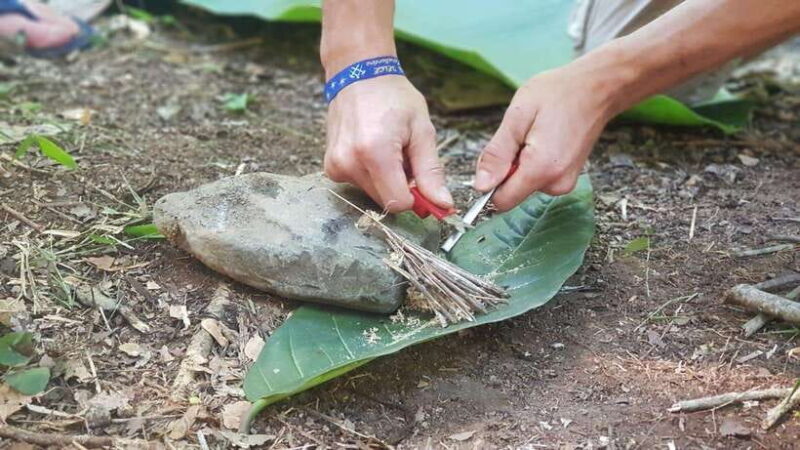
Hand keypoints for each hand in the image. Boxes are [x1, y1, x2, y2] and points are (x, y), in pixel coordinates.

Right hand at [324, 75, 452, 211]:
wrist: (358, 74)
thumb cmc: (393, 97)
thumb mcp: (422, 131)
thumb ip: (431, 171)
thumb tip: (443, 204)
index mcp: (375, 154)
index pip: (398, 203)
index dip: (416, 198)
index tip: (422, 183)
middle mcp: (350, 163)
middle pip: (385, 202)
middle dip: (400, 187)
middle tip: (404, 157)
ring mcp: (336, 166)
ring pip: (372, 195)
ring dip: (386, 181)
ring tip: (388, 150)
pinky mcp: (331, 168)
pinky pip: (359, 185)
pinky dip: (371, 175)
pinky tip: (373, 151)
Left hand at [473, 61, 618, 210]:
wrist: (596, 89)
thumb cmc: (558, 94)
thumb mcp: (517, 116)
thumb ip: (497, 154)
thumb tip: (480, 186)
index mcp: (541, 170)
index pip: (501, 201)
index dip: (491, 181)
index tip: (498, 155)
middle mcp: (556, 184)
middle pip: (512, 192)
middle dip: (507, 168)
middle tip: (521, 137)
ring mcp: (564, 183)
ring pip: (523, 185)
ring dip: (520, 163)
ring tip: (536, 134)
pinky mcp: (567, 179)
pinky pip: (537, 178)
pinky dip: (533, 163)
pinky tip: (544, 140)